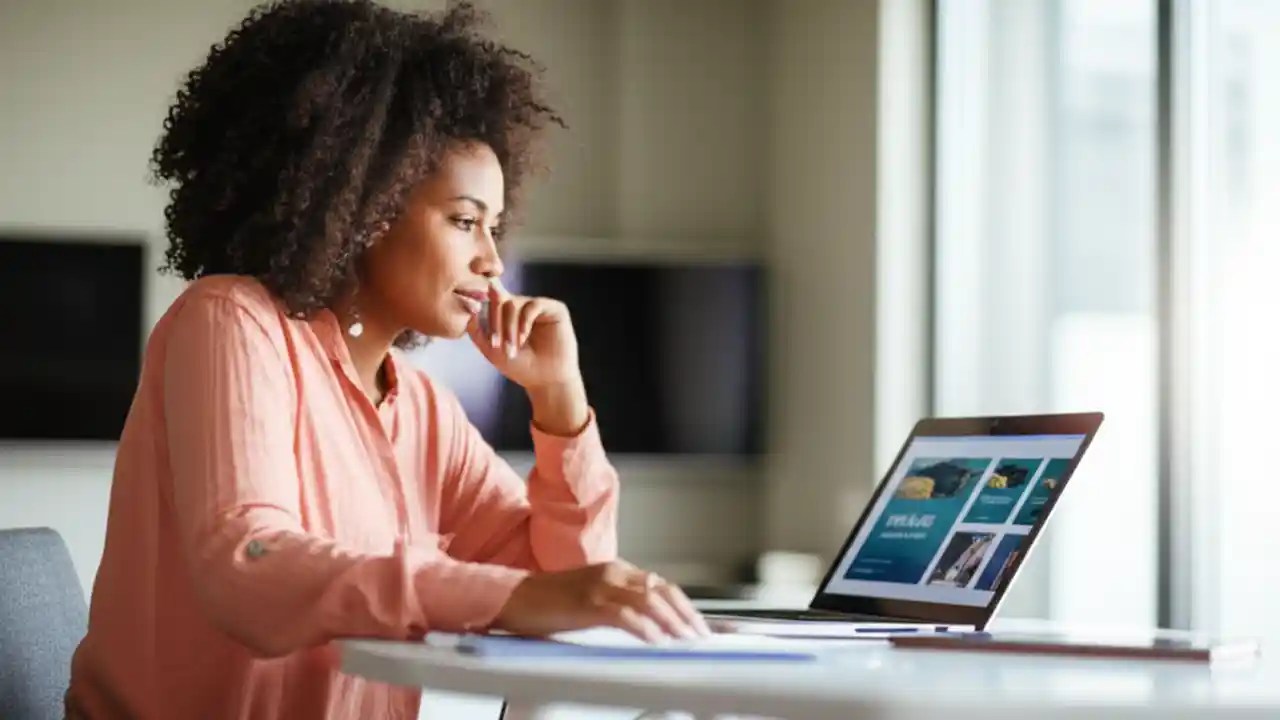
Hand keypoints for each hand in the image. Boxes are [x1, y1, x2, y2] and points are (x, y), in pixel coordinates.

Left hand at [467, 278, 579, 390]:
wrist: (546, 381)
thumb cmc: (520, 367)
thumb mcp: (490, 349)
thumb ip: (476, 329)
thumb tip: (468, 308)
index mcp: (507, 313)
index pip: (492, 295)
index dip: (483, 295)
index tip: (473, 305)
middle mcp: (523, 305)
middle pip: (498, 300)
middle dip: (494, 323)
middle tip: (495, 345)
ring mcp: (538, 306)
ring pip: (513, 304)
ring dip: (508, 327)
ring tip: (511, 348)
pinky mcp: (555, 309)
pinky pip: (533, 305)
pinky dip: (524, 322)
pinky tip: (523, 338)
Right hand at [492, 560, 712, 642]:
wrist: (514, 597)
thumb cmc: (549, 602)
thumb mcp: (592, 598)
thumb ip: (619, 604)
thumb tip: (650, 625)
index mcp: (616, 570)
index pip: (661, 585)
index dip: (684, 605)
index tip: (698, 625)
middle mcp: (613, 572)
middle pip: (662, 590)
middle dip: (686, 614)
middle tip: (700, 636)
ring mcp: (600, 586)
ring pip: (649, 600)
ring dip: (672, 622)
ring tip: (685, 640)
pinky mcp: (587, 603)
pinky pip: (624, 615)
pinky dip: (644, 628)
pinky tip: (655, 641)